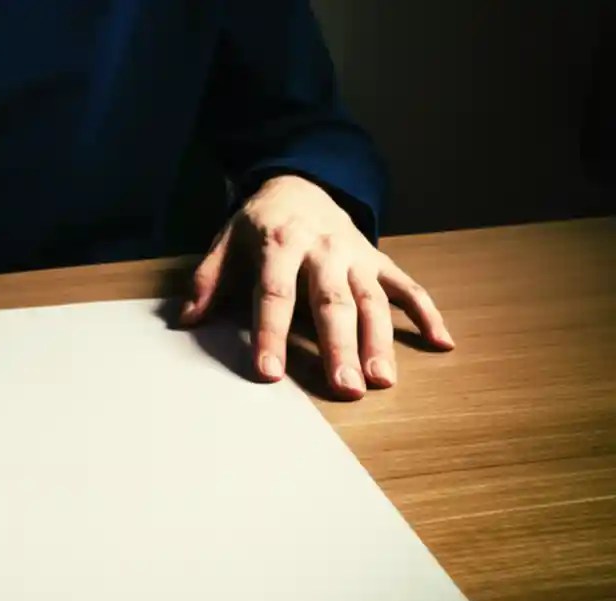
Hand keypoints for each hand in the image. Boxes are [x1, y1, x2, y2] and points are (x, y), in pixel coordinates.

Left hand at [181, 175, 453, 398]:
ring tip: (382, 381)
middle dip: (339, 347)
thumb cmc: (259, 223)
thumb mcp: (225, 239)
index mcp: (280, 243)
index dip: (272, 334)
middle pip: (332, 303)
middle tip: (344, 388)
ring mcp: (356, 256)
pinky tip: (443, 344)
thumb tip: (188, 318)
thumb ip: (208, 278)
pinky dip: (427, 313)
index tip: (269, 373)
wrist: (300, 182)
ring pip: (372, 301)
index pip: (275, 294)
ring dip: (380, 342)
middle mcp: (323, 250)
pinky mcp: (378, 260)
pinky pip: (407, 287)